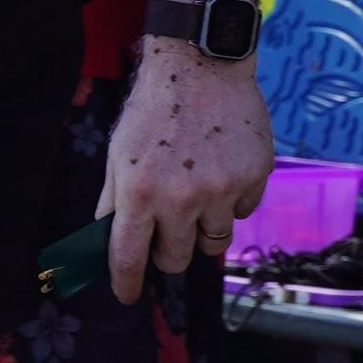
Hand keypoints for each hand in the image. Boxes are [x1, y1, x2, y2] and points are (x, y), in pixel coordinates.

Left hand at [98, 35, 278, 297]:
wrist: (201, 66)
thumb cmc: (152, 109)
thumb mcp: (118, 153)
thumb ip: (114, 201)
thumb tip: (107, 242)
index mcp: (140, 193)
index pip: (129, 258)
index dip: (126, 283)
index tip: (127, 295)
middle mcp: (182, 198)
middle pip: (177, 259)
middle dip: (169, 252)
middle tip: (168, 232)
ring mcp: (223, 190)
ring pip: (215, 241)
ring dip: (202, 229)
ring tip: (196, 195)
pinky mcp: (255, 178)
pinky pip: (243, 211)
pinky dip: (232, 202)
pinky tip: (221, 171)